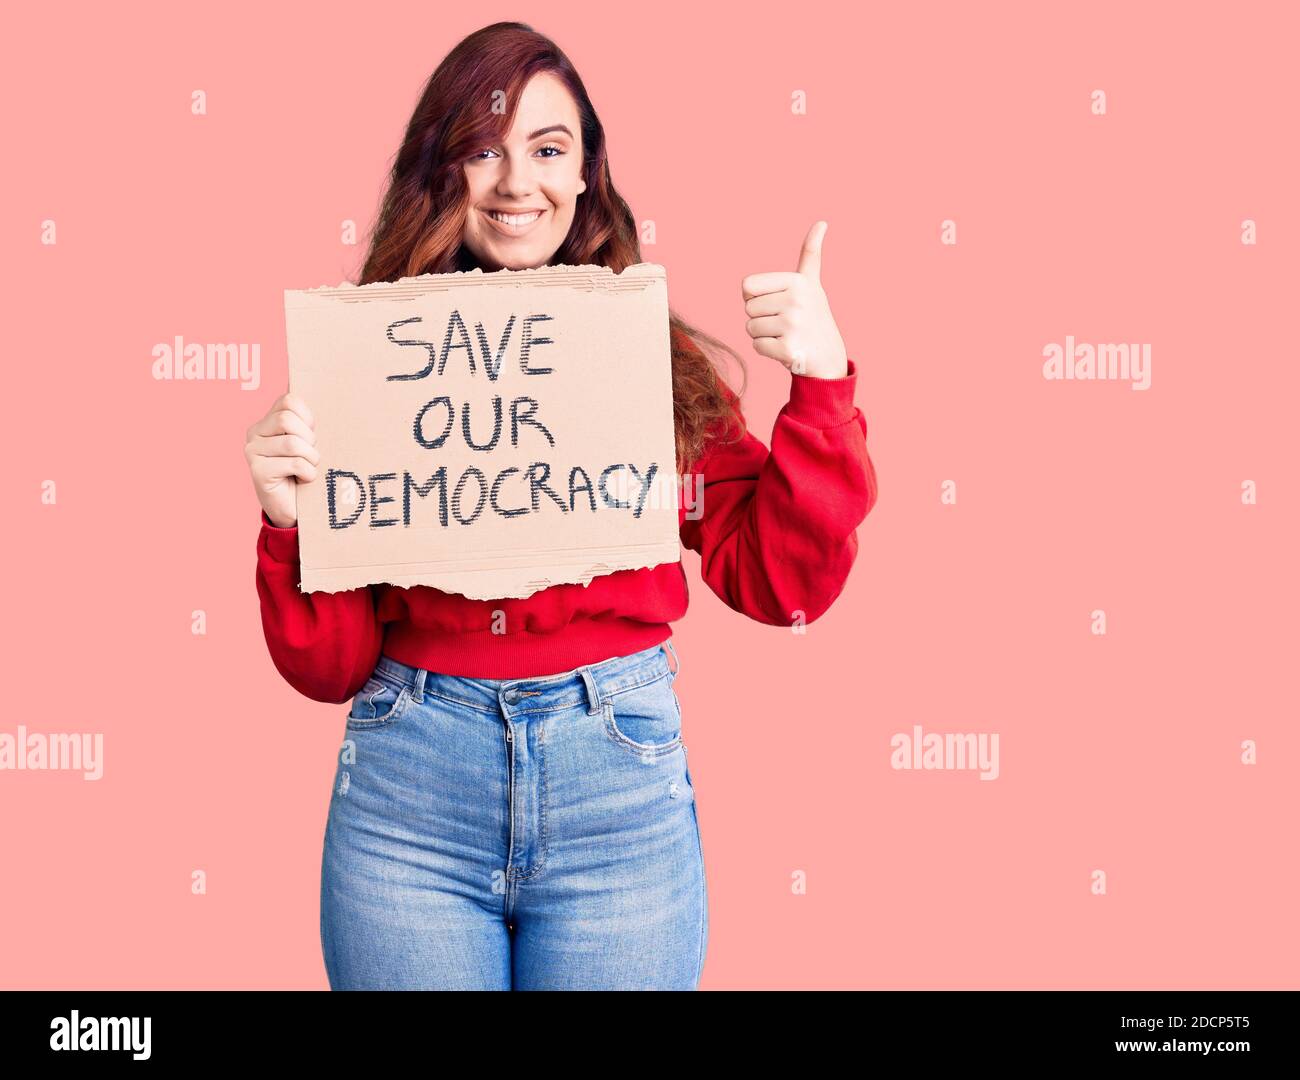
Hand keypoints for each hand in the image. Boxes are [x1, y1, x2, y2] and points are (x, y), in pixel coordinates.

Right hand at [244, 392, 319, 528]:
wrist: (294, 508)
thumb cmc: (305, 471)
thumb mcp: (308, 443)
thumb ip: (308, 423)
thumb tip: (327, 395)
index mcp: (267, 421)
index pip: (289, 400)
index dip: (308, 417)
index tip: (312, 434)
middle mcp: (254, 433)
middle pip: (287, 419)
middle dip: (309, 438)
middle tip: (311, 455)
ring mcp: (252, 452)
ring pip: (292, 443)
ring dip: (310, 457)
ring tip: (310, 468)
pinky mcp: (257, 472)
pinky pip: (294, 463)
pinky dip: (308, 472)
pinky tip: (305, 479)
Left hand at [740, 220, 847, 378]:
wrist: (829, 356)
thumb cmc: (813, 316)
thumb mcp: (811, 283)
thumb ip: (811, 254)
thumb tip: (821, 223)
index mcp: (797, 281)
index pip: (747, 286)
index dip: (756, 297)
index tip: (777, 302)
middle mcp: (797, 300)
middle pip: (748, 308)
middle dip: (761, 317)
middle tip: (785, 323)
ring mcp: (793, 325)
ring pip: (750, 328)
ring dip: (763, 334)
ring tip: (786, 335)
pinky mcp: (789, 349)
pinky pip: (756, 346)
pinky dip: (767, 350)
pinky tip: (786, 348)